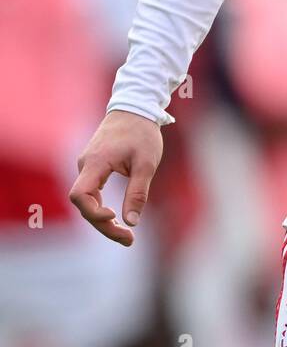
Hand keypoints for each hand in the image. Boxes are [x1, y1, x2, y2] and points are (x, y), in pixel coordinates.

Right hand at [69, 111, 164, 244]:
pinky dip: (101, 208)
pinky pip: (91, 192)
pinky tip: (116, 218)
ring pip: (87, 201)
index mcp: (96, 162)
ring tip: (126, 235)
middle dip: (104, 225)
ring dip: (103, 220)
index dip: (93, 213)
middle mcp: (85, 164)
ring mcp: (87, 165)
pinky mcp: (93, 166)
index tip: (115, 217)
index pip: (80, 196)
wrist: (136, 106)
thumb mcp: (146, 163)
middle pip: (84, 204)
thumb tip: (131, 222)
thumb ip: (138, 192)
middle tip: (129, 240)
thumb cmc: (142, 132)